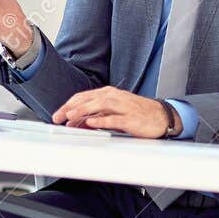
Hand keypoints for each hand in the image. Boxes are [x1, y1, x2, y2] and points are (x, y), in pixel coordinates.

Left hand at [52, 87, 177, 137]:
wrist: (161, 116)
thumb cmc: (137, 114)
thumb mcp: (113, 114)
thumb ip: (96, 116)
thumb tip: (78, 123)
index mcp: (108, 94)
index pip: (83, 96)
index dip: (68, 105)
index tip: (58, 115)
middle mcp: (114, 97)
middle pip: (88, 99)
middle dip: (70, 108)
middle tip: (58, 118)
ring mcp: (122, 106)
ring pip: (98, 105)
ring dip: (82, 111)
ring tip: (69, 118)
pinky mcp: (130, 118)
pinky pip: (114, 118)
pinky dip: (101, 120)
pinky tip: (91, 124)